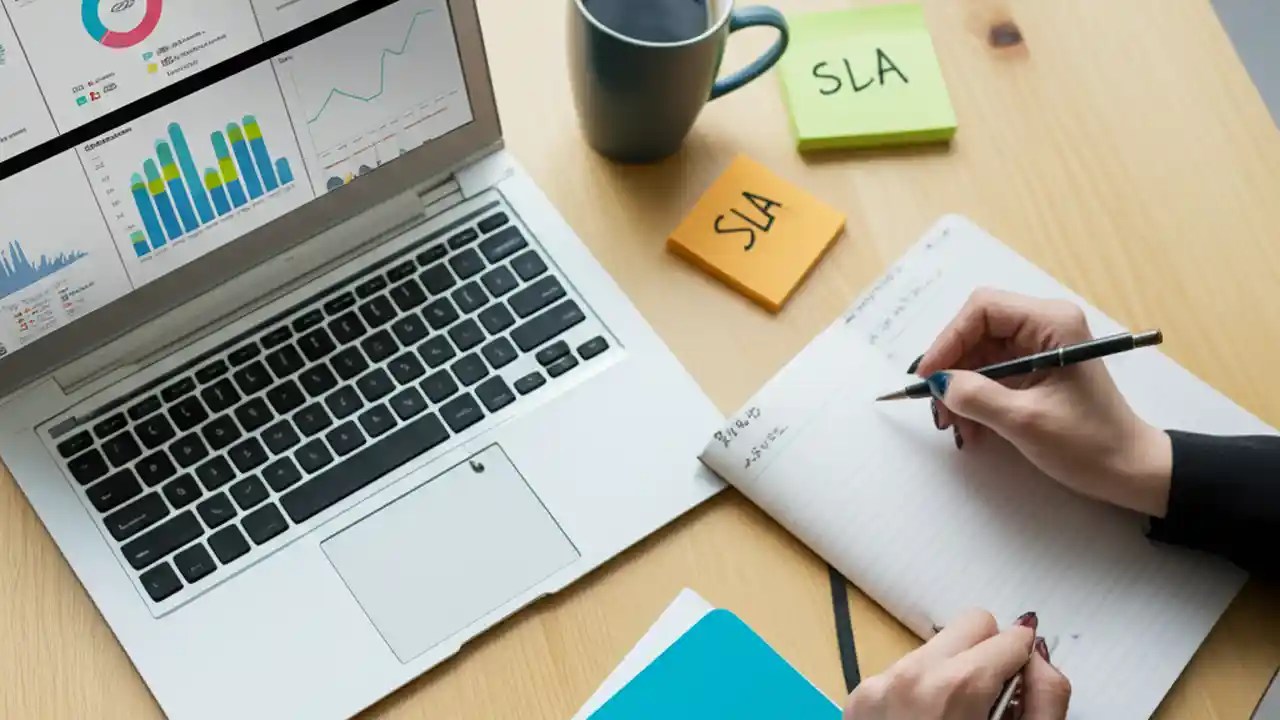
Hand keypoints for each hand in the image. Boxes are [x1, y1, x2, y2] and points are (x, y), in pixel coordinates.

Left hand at [844, 609, 1069, 719]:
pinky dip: (923, 689)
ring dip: (954, 673)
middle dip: (990, 655)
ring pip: (935, 646)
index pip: (1007, 635)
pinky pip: (904, 670)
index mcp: (955, 689)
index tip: (1021, 692)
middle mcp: (910, 676)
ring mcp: (877, 686)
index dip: (1023, 664)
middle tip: (994, 703)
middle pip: (970, 624)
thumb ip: (1046, 699)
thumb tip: (1039, 656)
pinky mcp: (857, 699)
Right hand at [914, 289, 1172, 517]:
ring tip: (955, 426)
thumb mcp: (1025, 421)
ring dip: (961, 388)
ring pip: (979, 354)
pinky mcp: (1036, 368)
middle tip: (938, 407)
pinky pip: (991, 373)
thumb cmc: (1088, 444)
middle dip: (953, 368)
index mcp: (1052, 323)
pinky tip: (972, 427)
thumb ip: (976, 397)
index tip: (929, 377)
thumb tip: (938, 383)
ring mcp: (1040, 347)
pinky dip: (975, 398)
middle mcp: (1045, 325)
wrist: (1129, 470)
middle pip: (977, 330)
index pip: (983, 310)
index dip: (949, 339)